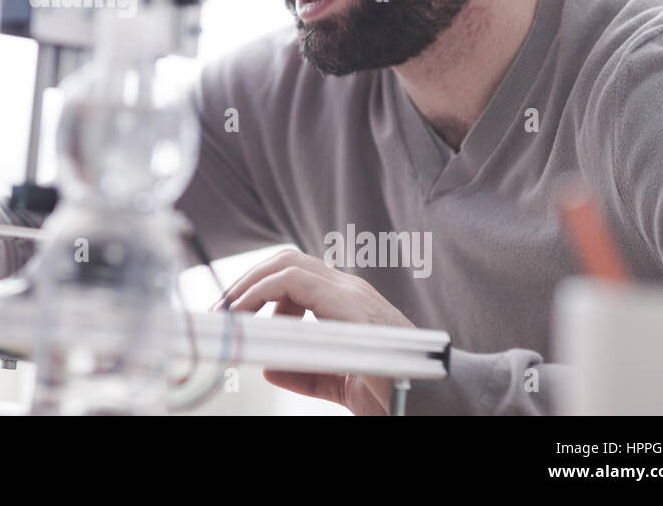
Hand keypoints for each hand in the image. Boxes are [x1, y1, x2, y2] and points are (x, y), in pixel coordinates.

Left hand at [211, 247, 415, 414]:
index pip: (296, 275)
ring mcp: (350, 293)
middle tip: (223, 309)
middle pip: (287, 261)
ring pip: (287, 263)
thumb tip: (269, 368)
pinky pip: (293, 283)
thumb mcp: (341, 384)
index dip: (260, 287)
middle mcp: (349, 290)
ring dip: (249, 283)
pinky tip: (244, 315)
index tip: (234, 313)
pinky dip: (261, 293)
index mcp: (348, 303)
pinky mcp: (348, 304)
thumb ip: (307, 375)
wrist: (439, 401)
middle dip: (249, 279)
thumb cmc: (398, 392)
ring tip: (228, 312)